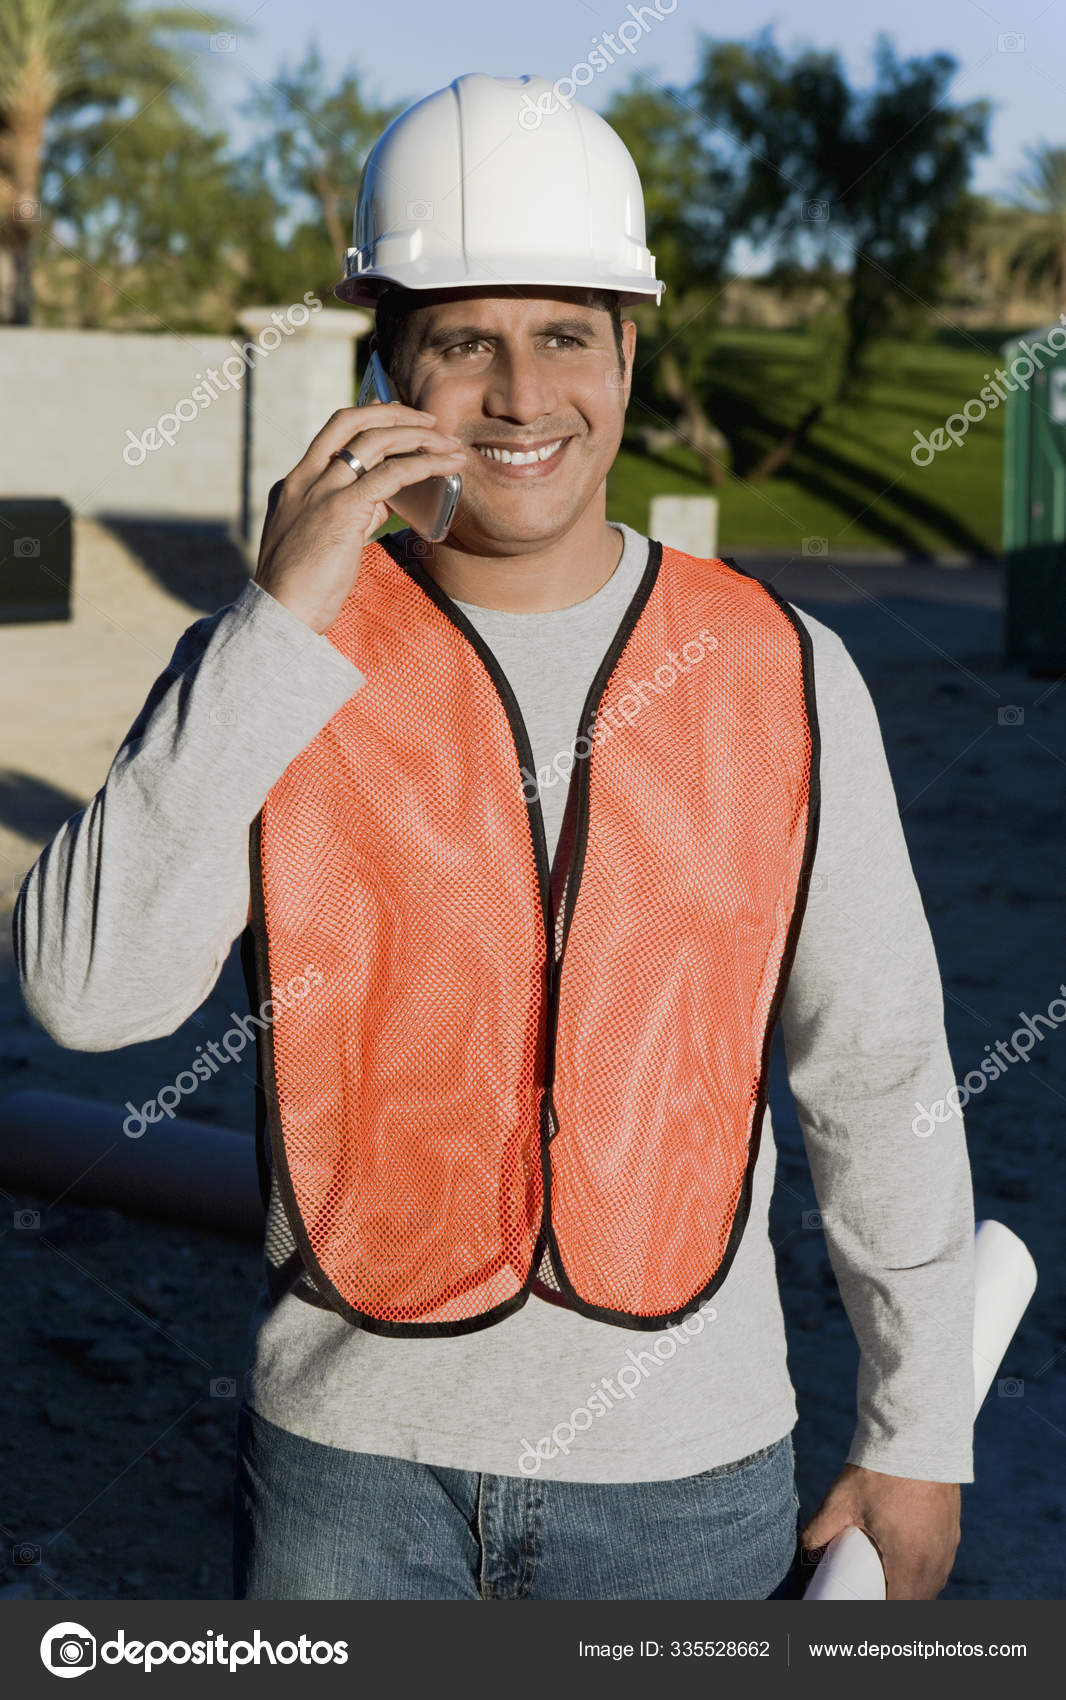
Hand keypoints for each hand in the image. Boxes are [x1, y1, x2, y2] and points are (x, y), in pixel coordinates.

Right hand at [255, 404, 466, 633]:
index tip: (401, 424)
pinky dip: (425, 465)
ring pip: (375, 440)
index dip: (371, 421)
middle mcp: (305, 478)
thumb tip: (386, 501)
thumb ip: (351, 513)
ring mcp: (322, 490)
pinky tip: (447, 467)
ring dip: (419, 436)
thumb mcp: (322, 539)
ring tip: (449, 444)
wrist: (283, 612)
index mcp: (296, 483)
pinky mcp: (342, 509)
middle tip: (428, 420)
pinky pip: (392, 475)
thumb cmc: (302, 588)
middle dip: (394, 413)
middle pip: (351, 420)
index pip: (334, 434)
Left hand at [800, 1464, 960, 1598]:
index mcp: (909, 1561)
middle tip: (873, 1592)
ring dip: (913, 1587)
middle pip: (918, 1599)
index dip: (880, 1606)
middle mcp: (935, 1560)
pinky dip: (926, 1570)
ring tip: (888, 1581)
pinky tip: (909, 1561)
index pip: (898, 1605)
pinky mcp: (953, 1531)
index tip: (863, 1599)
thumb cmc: (880, 1469)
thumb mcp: (841, 1500)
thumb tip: (804, 1551)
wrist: (917, 1434)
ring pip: (933, 1583)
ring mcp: (948, 1546)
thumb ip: (818, 1530)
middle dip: (896, 1599)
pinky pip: (941, 1564)